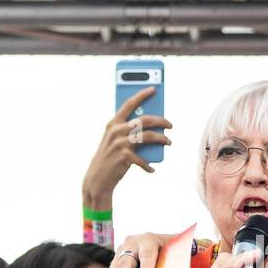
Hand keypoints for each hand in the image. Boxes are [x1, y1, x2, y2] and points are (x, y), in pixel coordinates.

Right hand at [82, 87, 171, 209]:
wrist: (97, 178)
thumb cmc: (110, 157)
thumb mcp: (116, 141)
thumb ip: (130, 133)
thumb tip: (153, 128)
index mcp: (113, 123)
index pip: (129, 104)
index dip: (141, 95)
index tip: (154, 88)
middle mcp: (116, 130)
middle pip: (144, 120)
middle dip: (160, 120)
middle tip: (170, 125)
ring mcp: (120, 143)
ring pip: (148, 136)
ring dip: (162, 139)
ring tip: (168, 142)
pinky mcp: (124, 156)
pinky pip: (143, 158)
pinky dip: (148, 165)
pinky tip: (151, 169)